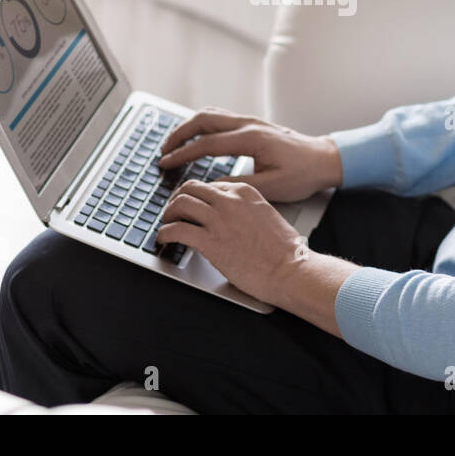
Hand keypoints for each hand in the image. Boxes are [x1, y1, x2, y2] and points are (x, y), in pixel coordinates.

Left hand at [155, 179, 307, 305]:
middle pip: (190, 188)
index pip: (210, 185)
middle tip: (173, 211)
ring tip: (166, 224)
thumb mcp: (266, 215)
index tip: (191, 205)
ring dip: (168, 214)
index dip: (196, 195)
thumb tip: (228, 216)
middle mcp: (229, 200)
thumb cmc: (284, 250)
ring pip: (180, 204)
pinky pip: (176, 230)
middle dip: (177, 199)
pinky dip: (164, 233)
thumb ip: (245, 209)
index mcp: (245, 191)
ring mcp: (219, 220)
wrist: (290, 270)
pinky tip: (163, 239)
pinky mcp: (209, 241)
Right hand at [157, 107, 342, 202]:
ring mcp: (251, 120)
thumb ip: (239, 186)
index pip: (207, 144)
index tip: (165, 163)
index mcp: (251, 139)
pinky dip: (202, 124)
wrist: (326, 158)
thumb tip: (211, 187)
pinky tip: (196, 137)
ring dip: (189, 126)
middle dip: (178, 134)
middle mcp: (249, 124)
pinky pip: (221, 117)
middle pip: (203, 120)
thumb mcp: (272, 187)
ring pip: (211, 114)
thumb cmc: (304, 174)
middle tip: (162, 150)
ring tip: (173, 142)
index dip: (182, 154)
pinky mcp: (254, 123)